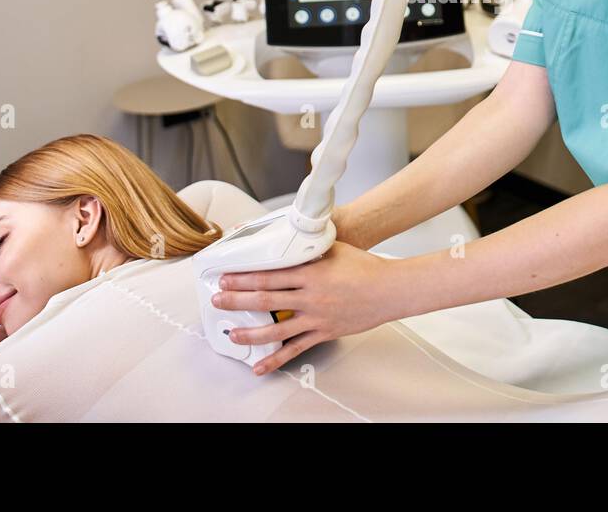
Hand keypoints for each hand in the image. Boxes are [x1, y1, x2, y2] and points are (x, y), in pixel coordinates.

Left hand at [213, 241, 403, 375]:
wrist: (389, 290)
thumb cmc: (365, 268)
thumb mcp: (334, 249)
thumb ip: (310, 248)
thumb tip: (291, 241)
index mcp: (310, 273)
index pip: (269, 275)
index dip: (244, 277)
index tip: (226, 276)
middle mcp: (309, 297)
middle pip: (265, 299)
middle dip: (237, 300)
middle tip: (218, 300)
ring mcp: (315, 317)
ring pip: (275, 328)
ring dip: (250, 331)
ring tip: (232, 333)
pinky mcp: (323, 332)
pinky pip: (295, 349)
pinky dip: (276, 359)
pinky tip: (260, 366)